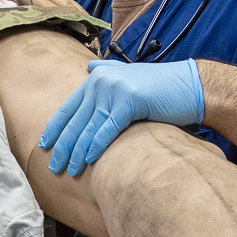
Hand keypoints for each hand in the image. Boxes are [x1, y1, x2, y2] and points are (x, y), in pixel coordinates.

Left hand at [39, 58, 204, 174]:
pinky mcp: (130, 101)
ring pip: (89, 128)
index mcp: (97, 76)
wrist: (192, 86)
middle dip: (63, 146)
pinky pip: (108, 129)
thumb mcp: (129, 75)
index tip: (44, 145)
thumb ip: (107, 72)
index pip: (69, 107)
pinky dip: (96, 146)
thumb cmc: (161, 87)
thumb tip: (88, 66)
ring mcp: (114, 90)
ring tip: (71, 170)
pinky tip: (89, 161)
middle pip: (75, 120)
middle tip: (54, 167)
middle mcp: (101, 81)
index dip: (55, 128)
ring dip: (78, 152)